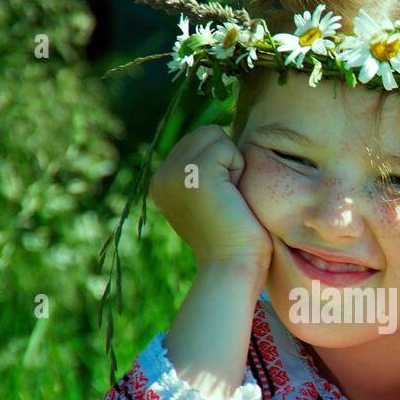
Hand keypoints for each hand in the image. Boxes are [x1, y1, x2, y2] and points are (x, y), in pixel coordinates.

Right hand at [147, 124, 272, 271]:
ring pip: (216, 136)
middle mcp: (161, 175)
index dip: (221, 164)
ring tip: (229, 198)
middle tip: (227, 199)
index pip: (198, 139)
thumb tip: (217, 134)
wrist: (233, 266)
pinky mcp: (193, 173)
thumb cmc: (233, 236)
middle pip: (206, 133)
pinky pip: (226, 147)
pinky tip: (232, 197)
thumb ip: (203, 168)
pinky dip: (238, 169)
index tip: (220, 200)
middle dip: (226, 160)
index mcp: (161, 181)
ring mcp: (174, 173)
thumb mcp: (210, 196)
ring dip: (233, 164)